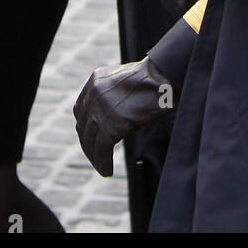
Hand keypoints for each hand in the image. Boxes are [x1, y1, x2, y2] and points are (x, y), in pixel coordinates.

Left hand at [73, 57, 173, 176]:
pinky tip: (107, 171)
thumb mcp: (126, 81)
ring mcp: (101, 108)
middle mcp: (94, 92)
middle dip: (88, 144)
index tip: (91, 139)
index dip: (84, 127)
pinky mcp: (112, 123)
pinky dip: (102, 162)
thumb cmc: (155, 81)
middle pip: (83, 126)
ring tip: (102, 168)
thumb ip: (114, 95)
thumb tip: (116, 116)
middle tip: (96, 157)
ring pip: (90, 139)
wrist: (166, 77)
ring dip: (94, 157)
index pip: (81, 109)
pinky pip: (101, 148)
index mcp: (96, 80)